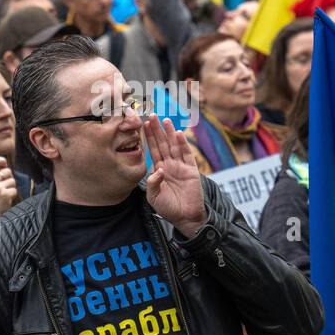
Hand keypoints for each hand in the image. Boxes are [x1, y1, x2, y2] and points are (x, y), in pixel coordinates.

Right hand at [0, 156, 18, 219]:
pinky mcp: (4, 195)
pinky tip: (6, 198)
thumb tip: (5, 163)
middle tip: (3, 186)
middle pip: (8, 171)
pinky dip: (13, 194)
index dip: (1, 160)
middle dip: (9, 177)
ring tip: (4, 193)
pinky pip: (14, 190)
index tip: (4, 164)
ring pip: (13, 181)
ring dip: (11, 187)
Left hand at [143, 114, 204, 236]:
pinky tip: (178, 134)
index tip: (144, 125)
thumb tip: (158, 170)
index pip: (153, 150)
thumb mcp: (154, 197)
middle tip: (152, 116)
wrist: (185, 218)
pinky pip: (186, 155)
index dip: (149, 138)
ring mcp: (181, 167)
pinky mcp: (191, 171)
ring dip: (169, 133)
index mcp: (159, 170)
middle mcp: (170, 165)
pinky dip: (182, 144)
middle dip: (157, 131)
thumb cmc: (168, 208)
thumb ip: (153, 183)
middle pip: (162, 144)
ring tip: (165, 120)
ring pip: (174, 146)